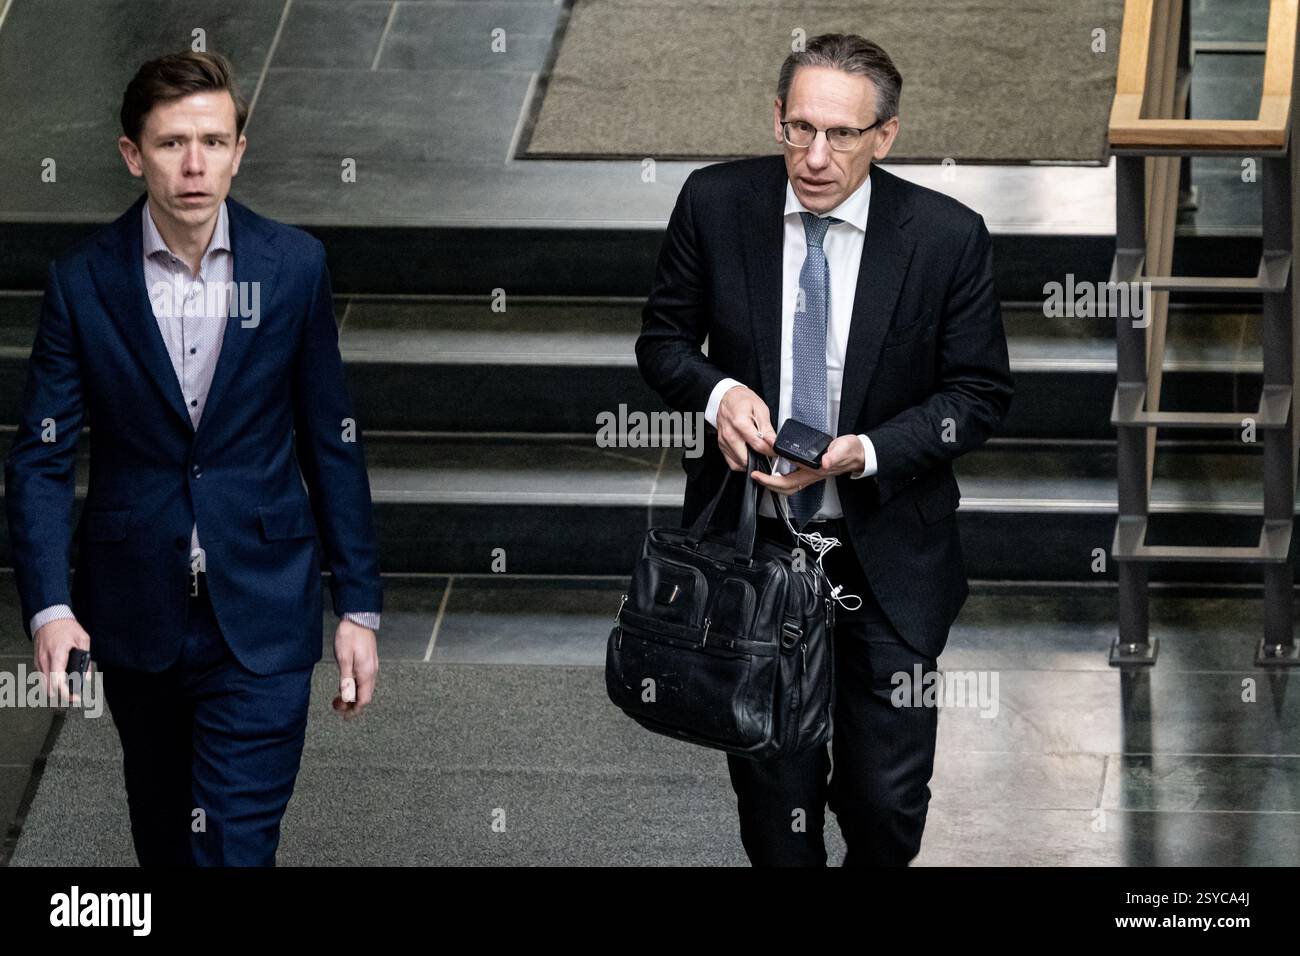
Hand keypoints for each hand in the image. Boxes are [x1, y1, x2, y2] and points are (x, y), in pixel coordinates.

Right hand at [34, 617, 90, 705]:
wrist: (49, 617)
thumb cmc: (66, 627)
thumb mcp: (83, 639)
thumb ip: (86, 659)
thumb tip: (87, 677)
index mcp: (57, 656)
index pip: (57, 682)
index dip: (66, 694)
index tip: (76, 698)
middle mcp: (44, 661)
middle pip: (48, 689)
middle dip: (61, 696)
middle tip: (73, 697)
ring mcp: (38, 662)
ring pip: (43, 685)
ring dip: (54, 691)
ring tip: (68, 691)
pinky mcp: (36, 661)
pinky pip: (41, 678)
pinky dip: (49, 683)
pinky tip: (60, 682)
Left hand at [333, 619, 377, 719]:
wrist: (358, 618)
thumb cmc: (349, 636)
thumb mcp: (343, 658)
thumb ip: (346, 679)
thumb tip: (347, 697)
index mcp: (366, 672)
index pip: (364, 699)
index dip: (354, 710)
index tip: (344, 715)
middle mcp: (372, 671)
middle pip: (365, 695)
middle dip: (352, 704)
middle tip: (336, 705)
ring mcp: (372, 666)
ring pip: (365, 688)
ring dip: (353, 695)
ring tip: (339, 696)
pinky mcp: (369, 661)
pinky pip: (365, 680)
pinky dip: (356, 687)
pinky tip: (346, 684)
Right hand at [716, 385, 775, 469]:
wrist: (727, 396)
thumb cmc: (742, 400)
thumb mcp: (760, 409)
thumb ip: (767, 428)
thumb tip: (774, 442)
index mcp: (740, 423)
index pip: (758, 445)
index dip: (770, 450)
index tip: (775, 450)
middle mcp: (730, 434)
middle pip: (747, 458)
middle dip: (760, 459)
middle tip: (767, 452)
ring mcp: (724, 441)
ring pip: (739, 463)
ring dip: (751, 462)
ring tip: (758, 452)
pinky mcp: (721, 445)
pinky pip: (732, 462)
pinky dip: (741, 462)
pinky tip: (748, 454)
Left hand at [750, 434, 865, 495]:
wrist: (858, 455)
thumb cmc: (850, 452)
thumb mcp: (843, 449)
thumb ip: (835, 455)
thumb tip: (825, 462)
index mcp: (814, 471)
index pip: (788, 479)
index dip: (771, 479)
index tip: (759, 474)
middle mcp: (810, 476)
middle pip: (784, 488)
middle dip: (768, 484)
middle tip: (755, 475)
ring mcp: (810, 475)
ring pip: (788, 485)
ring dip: (773, 482)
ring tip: (762, 475)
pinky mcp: (811, 471)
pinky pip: (793, 479)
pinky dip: (781, 477)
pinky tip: (776, 469)